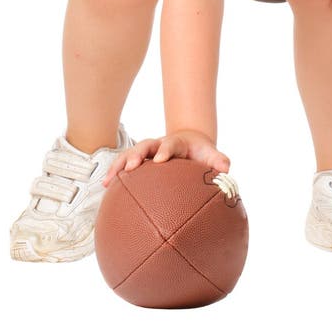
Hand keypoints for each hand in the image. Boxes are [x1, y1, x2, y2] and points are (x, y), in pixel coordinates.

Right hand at [103, 129, 229, 186]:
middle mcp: (158, 145)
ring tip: (108, 180)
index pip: (169, 144)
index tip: (160, 159)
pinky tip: (106, 187)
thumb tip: (226, 169)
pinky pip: (124, 166)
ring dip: (119, 165)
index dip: (165, 150)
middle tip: (131, 166)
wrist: (189, 143)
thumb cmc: (200, 153)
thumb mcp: (210, 154)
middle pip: (144, 146)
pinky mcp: (139, 161)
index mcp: (176, 143)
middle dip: (136, 155)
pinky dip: (115, 174)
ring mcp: (146, 152)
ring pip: (129, 155)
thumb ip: (218, 160)